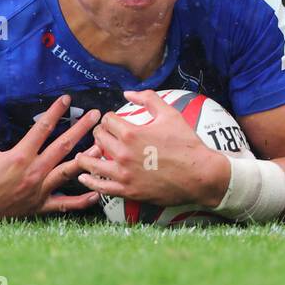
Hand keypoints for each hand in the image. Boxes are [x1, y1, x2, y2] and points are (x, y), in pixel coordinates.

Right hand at [0, 94, 102, 221]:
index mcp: (19, 156)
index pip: (42, 129)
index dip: (55, 112)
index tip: (67, 99)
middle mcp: (33, 173)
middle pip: (63, 147)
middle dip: (81, 129)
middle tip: (96, 116)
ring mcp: (38, 191)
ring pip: (68, 172)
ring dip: (87, 159)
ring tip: (102, 147)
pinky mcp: (38, 206)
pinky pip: (64, 204)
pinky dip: (81, 200)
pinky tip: (96, 192)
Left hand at [75, 90, 230, 207]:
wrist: (199, 175)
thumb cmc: (186, 144)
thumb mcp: (170, 114)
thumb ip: (148, 99)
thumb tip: (128, 92)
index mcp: (132, 133)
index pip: (107, 120)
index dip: (109, 117)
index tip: (112, 120)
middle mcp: (124, 154)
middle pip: (99, 138)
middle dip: (99, 133)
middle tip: (103, 135)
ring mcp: (124, 174)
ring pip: (93, 164)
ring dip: (86, 157)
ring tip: (84, 156)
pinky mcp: (128, 191)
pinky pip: (101, 187)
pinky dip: (90, 181)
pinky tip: (84, 177)